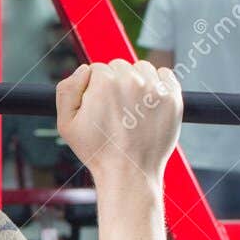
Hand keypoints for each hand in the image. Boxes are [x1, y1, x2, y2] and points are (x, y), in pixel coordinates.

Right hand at [56, 60, 181, 182]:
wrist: (130, 172)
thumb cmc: (98, 151)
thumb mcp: (66, 124)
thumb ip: (66, 90)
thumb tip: (83, 70)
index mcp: (104, 82)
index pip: (97, 69)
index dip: (94, 88)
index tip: (99, 108)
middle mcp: (132, 80)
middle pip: (119, 66)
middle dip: (114, 83)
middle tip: (115, 110)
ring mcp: (155, 88)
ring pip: (141, 68)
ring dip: (136, 81)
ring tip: (132, 108)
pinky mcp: (173, 97)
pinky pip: (165, 74)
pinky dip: (158, 83)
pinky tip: (149, 103)